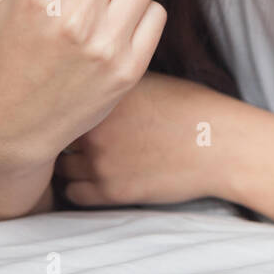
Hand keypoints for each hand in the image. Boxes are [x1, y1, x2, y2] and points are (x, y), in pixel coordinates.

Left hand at [54, 72, 237, 206]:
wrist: (220, 144)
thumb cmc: (191, 108)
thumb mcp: (147, 80)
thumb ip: (109, 83)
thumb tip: (81, 84)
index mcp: (103, 94)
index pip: (57, 100)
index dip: (61, 106)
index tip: (68, 111)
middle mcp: (95, 127)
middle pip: (53, 133)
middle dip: (61, 135)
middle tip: (72, 135)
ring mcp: (100, 162)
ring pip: (59, 166)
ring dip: (68, 162)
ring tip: (86, 157)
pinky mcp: (111, 191)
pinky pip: (72, 193)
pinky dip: (78, 186)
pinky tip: (94, 176)